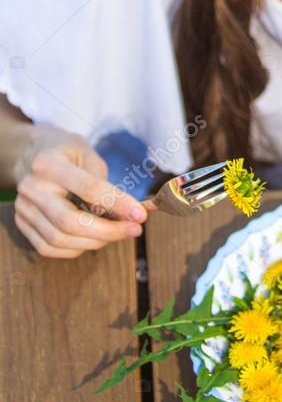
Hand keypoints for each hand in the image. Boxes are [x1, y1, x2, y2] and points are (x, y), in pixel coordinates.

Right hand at [14, 127, 149, 257]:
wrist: (28, 155)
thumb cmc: (64, 153)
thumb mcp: (86, 152)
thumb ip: (104, 180)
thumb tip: (129, 211)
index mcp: (49, 164)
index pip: (87, 188)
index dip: (116, 204)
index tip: (140, 215)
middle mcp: (32, 188)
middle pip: (70, 222)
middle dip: (107, 231)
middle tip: (134, 230)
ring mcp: (24, 209)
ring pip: (60, 239)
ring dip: (95, 242)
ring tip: (117, 233)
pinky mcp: (22, 224)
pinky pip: (49, 248)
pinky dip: (75, 249)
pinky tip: (93, 239)